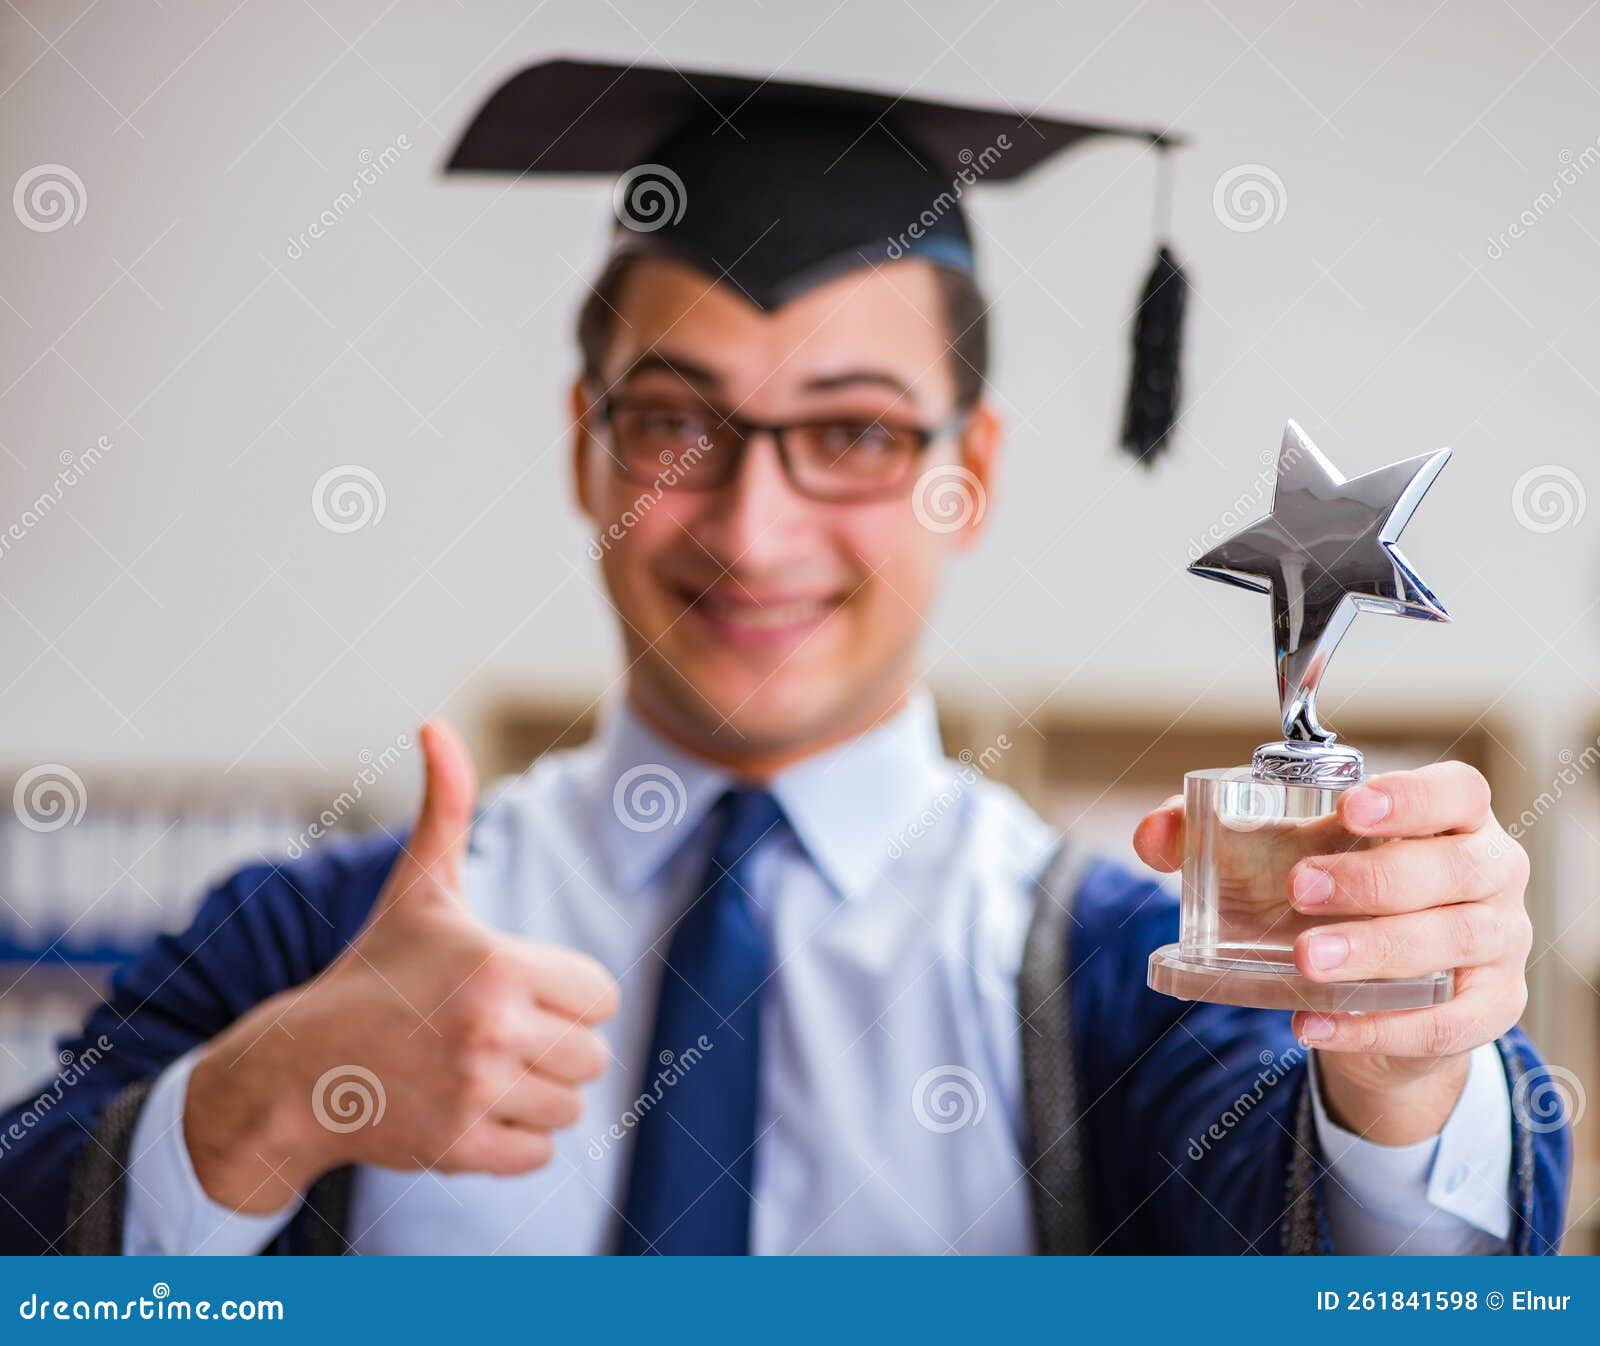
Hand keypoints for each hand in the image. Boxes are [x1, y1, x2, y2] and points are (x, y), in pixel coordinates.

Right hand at [186, 722, 620, 1211]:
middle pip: (592, 1054)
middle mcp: (493, 1031)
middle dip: (555, 1045)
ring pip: (571, 1104)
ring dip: (537, 1092)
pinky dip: (515, 1139)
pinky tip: (471, 1109)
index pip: (601, 994)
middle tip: (498, 1033)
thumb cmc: (373, 972)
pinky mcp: (460, 1149)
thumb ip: (446, 806)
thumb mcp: (419, 889)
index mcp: (499, 965)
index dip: (566, 993)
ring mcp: (475, 1095)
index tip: (519, 990)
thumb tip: (434, 725)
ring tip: (481, 1070)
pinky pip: (540, 1153)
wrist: (300, 1068)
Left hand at [1133, 762, 1531, 1142]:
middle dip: (1375, 879)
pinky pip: (1446, 1021)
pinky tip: (1317, 1020)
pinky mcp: (1490, 1009)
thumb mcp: (1273, 858)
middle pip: (1457, 867)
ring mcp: (1499, 942)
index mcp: (1448, 819)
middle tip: (1300, 889)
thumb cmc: (1330, 900)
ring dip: (1377, 950)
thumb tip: (1154, 835)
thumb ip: (1207, 836)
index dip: (1412, 796)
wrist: (1370, 998)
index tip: (1350, 809)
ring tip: (1306, 960)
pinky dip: (1379, 1025)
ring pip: (1455, 941)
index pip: (1456, 791)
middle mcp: (1489, 873)